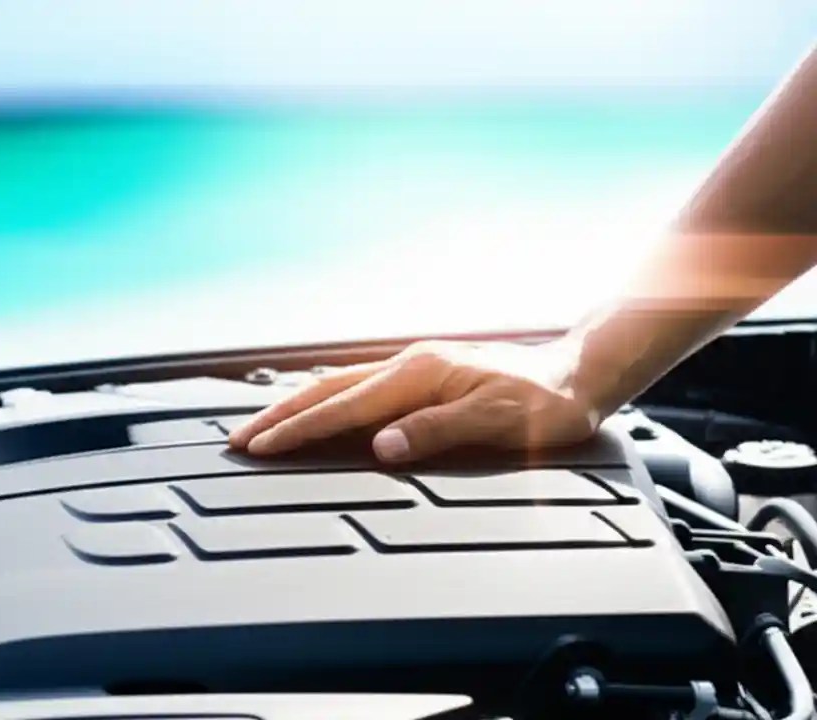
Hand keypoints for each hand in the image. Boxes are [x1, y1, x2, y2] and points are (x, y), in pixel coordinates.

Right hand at [228, 340, 601, 463]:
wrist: (580, 372)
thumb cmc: (547, 403)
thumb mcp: (499, 423)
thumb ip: (437, 432)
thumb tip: (381, 448)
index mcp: (419, 373)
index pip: (343, 408)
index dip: (298, 429)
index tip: (260, 446)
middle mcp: (408, 363)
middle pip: (325, 389)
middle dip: (278, 415)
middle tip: (237, 438)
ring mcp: (412, 365)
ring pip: (337, 384)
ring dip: (295, 405)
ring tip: (261, 424)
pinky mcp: (421, 373)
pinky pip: (357, 384)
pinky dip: (323, 397)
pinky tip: (315, 404)